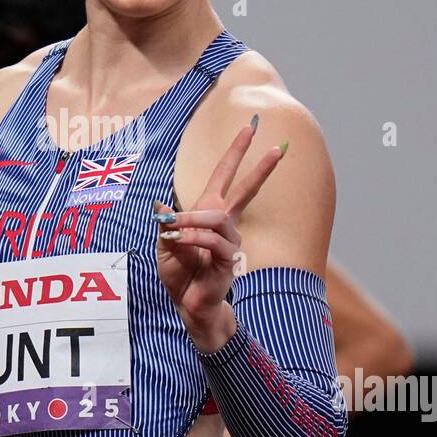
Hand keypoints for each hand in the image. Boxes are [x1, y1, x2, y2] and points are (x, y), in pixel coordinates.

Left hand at [154, 117, 286, 351]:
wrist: (188, 307)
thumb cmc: (179, 276)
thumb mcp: (164, 246)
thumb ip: (167, 225)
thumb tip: (162, 205)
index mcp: (208, 214)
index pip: (225, 178)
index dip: (236, 153)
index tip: (250, 129)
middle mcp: (224, 225)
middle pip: (244, 189)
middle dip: (256, 165)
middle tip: (274, 144)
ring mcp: (230, 242)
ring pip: (217, 217)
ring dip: (193, 219)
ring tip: (174, 228)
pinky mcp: (229, 261)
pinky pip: (212, 241)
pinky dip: (193, 239)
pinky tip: (182, 241)